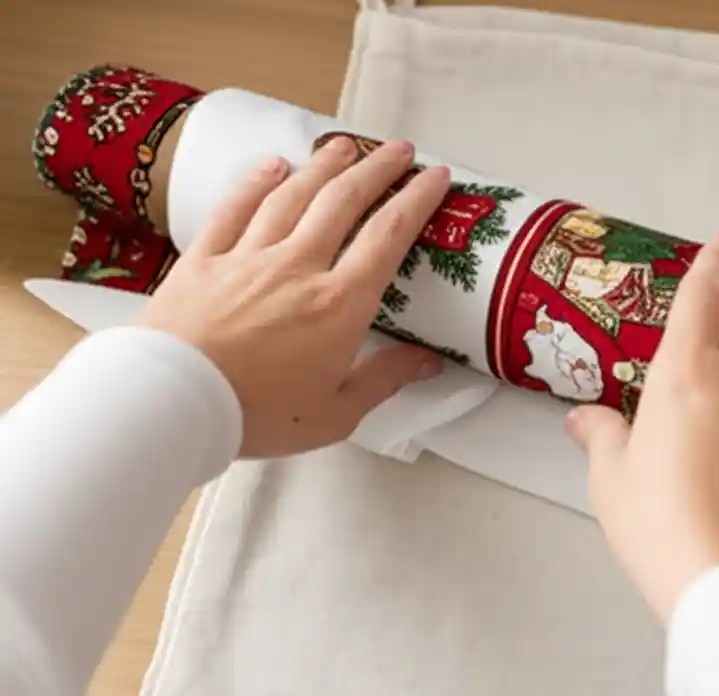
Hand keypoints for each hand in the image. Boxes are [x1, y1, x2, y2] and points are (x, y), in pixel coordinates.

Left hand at [138, 136, 450, 456]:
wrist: (173, 404)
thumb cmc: (257, 415)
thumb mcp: (336, 413)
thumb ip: (384, 379)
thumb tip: (427, 361)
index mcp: (339, 304)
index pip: (389, 235)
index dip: (417, 200)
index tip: (436, 177)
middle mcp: (298, 268)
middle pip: (344, 201)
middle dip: (377, 169)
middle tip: (399, 149)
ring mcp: (248, 258)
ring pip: (293, 196)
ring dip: (324, 166)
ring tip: (345, 147)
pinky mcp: (204, 261)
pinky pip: (234, 209)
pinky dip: (256, 182)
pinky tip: (273, 165)